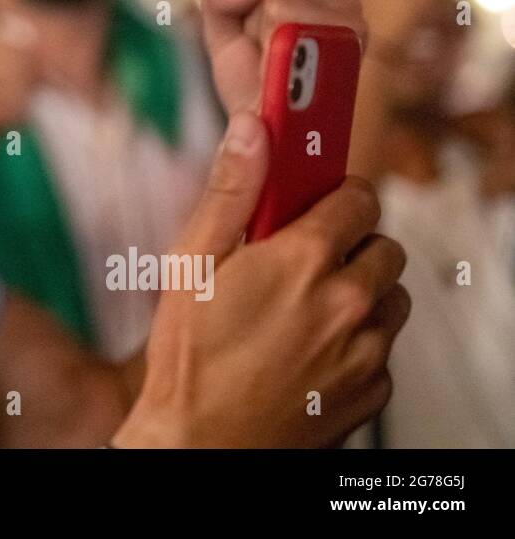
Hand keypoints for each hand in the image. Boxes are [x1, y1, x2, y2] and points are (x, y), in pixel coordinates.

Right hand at [112, 111, 409, 447]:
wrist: (201, 447)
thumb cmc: (189, 360)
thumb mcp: (192, 263)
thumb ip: (231, 192)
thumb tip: (254, 130)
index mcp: (303, 262)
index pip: (358, 198)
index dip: (334, 196)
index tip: (315, 204)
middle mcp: (347, 305)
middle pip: (384, 246)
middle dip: (350, 245)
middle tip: (303, 260)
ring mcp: (364, 353)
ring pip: (389, 299)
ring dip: (359, 294)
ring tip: (306, 307)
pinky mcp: (369, 394)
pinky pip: (382, 352)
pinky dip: (356, 344)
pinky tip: (309, 350)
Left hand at [201, 0, 365, 115]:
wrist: (270, 128)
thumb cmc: (252, 77)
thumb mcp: (221, 28)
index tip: (252, 24)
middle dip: (253, 17)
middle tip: (267, 50)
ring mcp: (352, 18)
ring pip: (282, 2)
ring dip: (266, 39)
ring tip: (279, 63)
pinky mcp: (355, 43)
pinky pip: (294, 31)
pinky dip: (277, 56)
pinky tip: (288, 72)